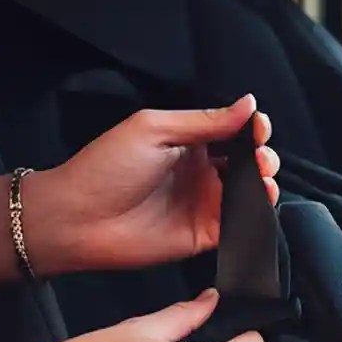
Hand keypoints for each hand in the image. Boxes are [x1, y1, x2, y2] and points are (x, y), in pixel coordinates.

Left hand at [22, 94, 280, 274]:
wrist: (77, 217)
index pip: (231, 132)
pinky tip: (257, 206)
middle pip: (245, 165)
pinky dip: (253, 218)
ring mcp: (201, 205)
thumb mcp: (154, 129)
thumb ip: (205, 121)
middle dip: (263, 158)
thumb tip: (248, 105)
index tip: (260, 127)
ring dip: (264, 186)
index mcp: (186, 143)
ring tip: (263, 179)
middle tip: (260, 158)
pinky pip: (236, 228)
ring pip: (247, 196)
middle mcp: (198, 173)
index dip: (251, 129)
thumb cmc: (105, 168)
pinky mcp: (202, 236)